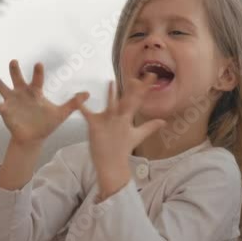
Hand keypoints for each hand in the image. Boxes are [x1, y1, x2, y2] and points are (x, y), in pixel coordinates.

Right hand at [0, 60, 88, 146]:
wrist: (34, 137)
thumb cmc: (47, 123)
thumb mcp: (61, 114)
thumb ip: (73, 103)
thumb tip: (88, 94)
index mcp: (35, 92)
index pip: (37, 79)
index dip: (38, 72)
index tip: (39, 64)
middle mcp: (22, 93)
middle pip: (17, 78)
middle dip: (15, 70)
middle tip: (13, 61)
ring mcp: (12, 101)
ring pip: (2, 87)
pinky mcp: (5, 111)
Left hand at [79, 74, 166, 199]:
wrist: (112, 165)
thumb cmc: (123, 149)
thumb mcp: (137, 136)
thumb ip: (150, 126)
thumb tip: (164, 121)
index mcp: (128, 119)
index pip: (138, 99)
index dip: (144, 87)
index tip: (150, 75)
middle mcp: (119, 119)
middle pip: (127, 101)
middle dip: (132, 89)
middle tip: (135, 78)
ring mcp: (107, 122)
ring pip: (110, 105)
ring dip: (111, 94)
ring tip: (111, 82)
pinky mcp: (95, 127)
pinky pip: (88, 114)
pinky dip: (82, 107)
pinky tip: (78, 100)